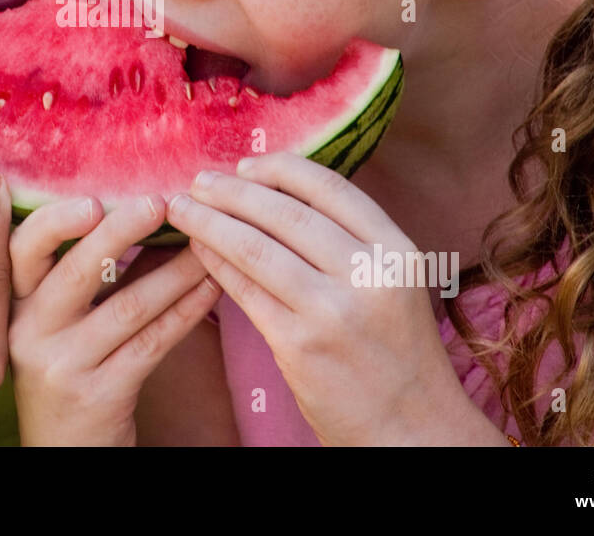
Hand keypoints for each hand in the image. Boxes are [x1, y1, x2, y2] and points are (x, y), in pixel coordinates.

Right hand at [8, 195, 221, 445]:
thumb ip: (80, 274)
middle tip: (162, 201)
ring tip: (208, 244)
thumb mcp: (54, 325)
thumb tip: (140, 210)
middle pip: (75, 270)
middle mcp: (28, 332)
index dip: (55, 221)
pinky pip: (151, 344)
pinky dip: (185, 312)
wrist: (64, 455)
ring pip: (126, 306)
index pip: (19, 249)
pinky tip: (210, 289)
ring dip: (174, 271)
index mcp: (13, 304)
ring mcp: (62, 366)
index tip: (95, 197)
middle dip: (121, 231)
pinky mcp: (99, 396)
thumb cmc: (67, 372)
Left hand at [166, 152, 497, 445]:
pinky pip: (245, 291)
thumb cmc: (395, 351)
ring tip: (182, 209)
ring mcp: (333, 310)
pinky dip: (215, 264)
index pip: (328, 187)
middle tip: (198, 181)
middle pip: (285, 212)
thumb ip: (350, 240)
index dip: (279, 169)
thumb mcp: (394, 282)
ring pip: (255, 248)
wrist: (412, 428)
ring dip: (210, 222)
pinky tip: (197, 251)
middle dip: (232, 191)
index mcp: (396, 249)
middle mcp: (369, 274)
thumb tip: (276, 192)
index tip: (244, 166)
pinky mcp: (299, 345)